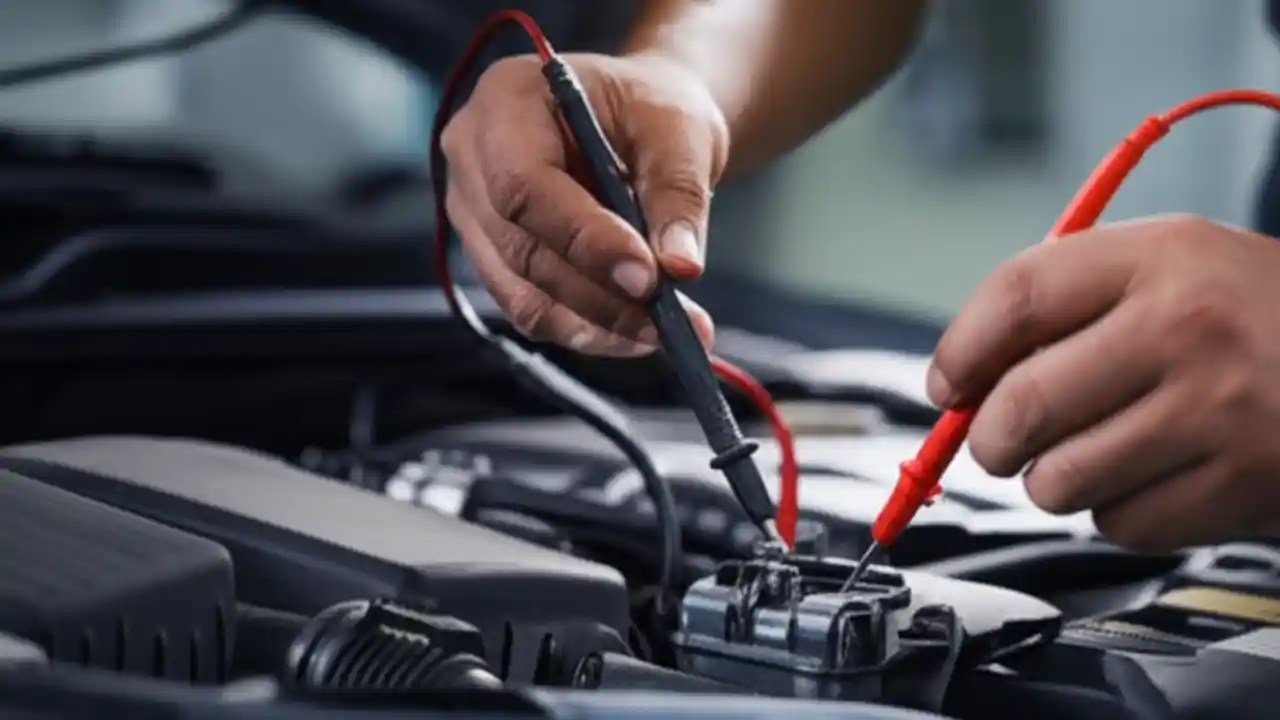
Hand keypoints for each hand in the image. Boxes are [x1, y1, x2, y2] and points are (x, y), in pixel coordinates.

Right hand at [441, 52, 725, 355]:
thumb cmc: (650, 110)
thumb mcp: (680, 132)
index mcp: (507, 100)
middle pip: (521, 248)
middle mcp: (472, 156)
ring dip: (598, 324)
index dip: (583, 238)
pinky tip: (637, 333)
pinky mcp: (493, 257)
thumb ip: (678, 194)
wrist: (638, 121)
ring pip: (523, 293)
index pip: (524, 184)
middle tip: (670, 322)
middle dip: (600, 296)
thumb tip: (679, 266)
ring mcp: (474, 213)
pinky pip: (532, 309)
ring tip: (668, 333)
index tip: (647, 277)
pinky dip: (588, 329)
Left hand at [928, 215, 1279, 551]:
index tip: (947, 385)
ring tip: (1098, 452)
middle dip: (989, 438)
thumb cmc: (1253, 317)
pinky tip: (1157, 475)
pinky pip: (1119, 525)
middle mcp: (1189, 327)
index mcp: (1162, 256)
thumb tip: (960, 382)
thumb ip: (1065, 306)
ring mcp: (1220, 412)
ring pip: (1058, 480)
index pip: (1017, 296)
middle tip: (1002, 440)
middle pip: (1021, 404)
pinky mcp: (1242, 486)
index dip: (960, 351)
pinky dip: (1119, 512)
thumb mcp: (1172, 268)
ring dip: (1056, 479)